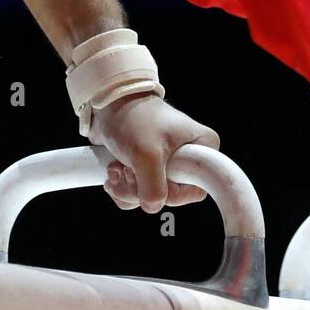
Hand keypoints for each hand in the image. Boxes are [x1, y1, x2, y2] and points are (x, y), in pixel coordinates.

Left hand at [87, 92, 219, 213]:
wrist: (106, 104)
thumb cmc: (134, 117)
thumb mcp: (147, 155)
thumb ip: (154, 188)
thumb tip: (153, 205)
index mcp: (202, 147)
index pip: (199, 189)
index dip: (175, 192)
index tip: (157, 177)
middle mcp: (189, 158)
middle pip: (171, 196)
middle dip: (142, 189)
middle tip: (130, 170)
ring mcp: (167, 165)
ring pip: (151, 198)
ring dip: (128, 189)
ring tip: (118, 168)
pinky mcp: (148, 169)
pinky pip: (137, 195)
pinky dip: (122, 188)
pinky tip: (114, 170)